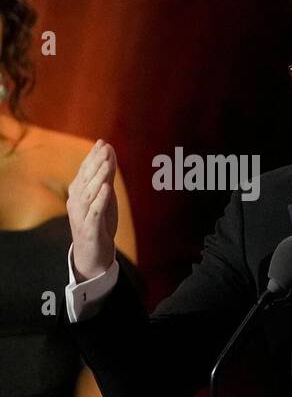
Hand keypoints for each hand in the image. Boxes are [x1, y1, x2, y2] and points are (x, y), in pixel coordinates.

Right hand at [67, 139, 119, 280]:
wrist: (91, 254)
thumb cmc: (98, 224)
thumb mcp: (104, 199)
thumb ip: (105, 180)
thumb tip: (109, 157)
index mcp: (78, 193)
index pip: (85, 171)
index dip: (93, 157)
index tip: (103, 142)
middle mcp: (76, 202)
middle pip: (86, 179)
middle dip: (95, 162)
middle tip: (105, 148)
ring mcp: (81, 215)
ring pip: (89, 193)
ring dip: (98, 177)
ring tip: (107, 164)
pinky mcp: (89, 228)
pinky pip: (94, 212)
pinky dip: (100, 200)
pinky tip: (106, 189)